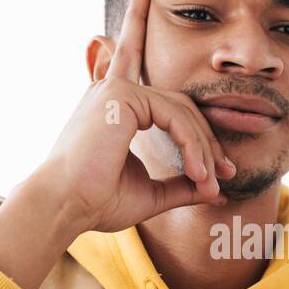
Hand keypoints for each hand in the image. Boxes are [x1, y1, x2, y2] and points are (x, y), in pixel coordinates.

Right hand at [43, 0, 234, 234]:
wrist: (65, 207)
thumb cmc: (96, 200)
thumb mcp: (150, 192)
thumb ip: (181, 183)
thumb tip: (215, 189)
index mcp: (114, 106)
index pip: (153, 81)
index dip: (191, 115)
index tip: (213, 158)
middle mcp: (113, 91)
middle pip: (181, 105)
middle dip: (206, 140)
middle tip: (224, 176)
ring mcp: (115, 89)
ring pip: (182, 110)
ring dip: (201, 148)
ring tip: (210, 182)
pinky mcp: (120, 95)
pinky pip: (173, 115)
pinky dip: (191, 145)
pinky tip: (197, 173)